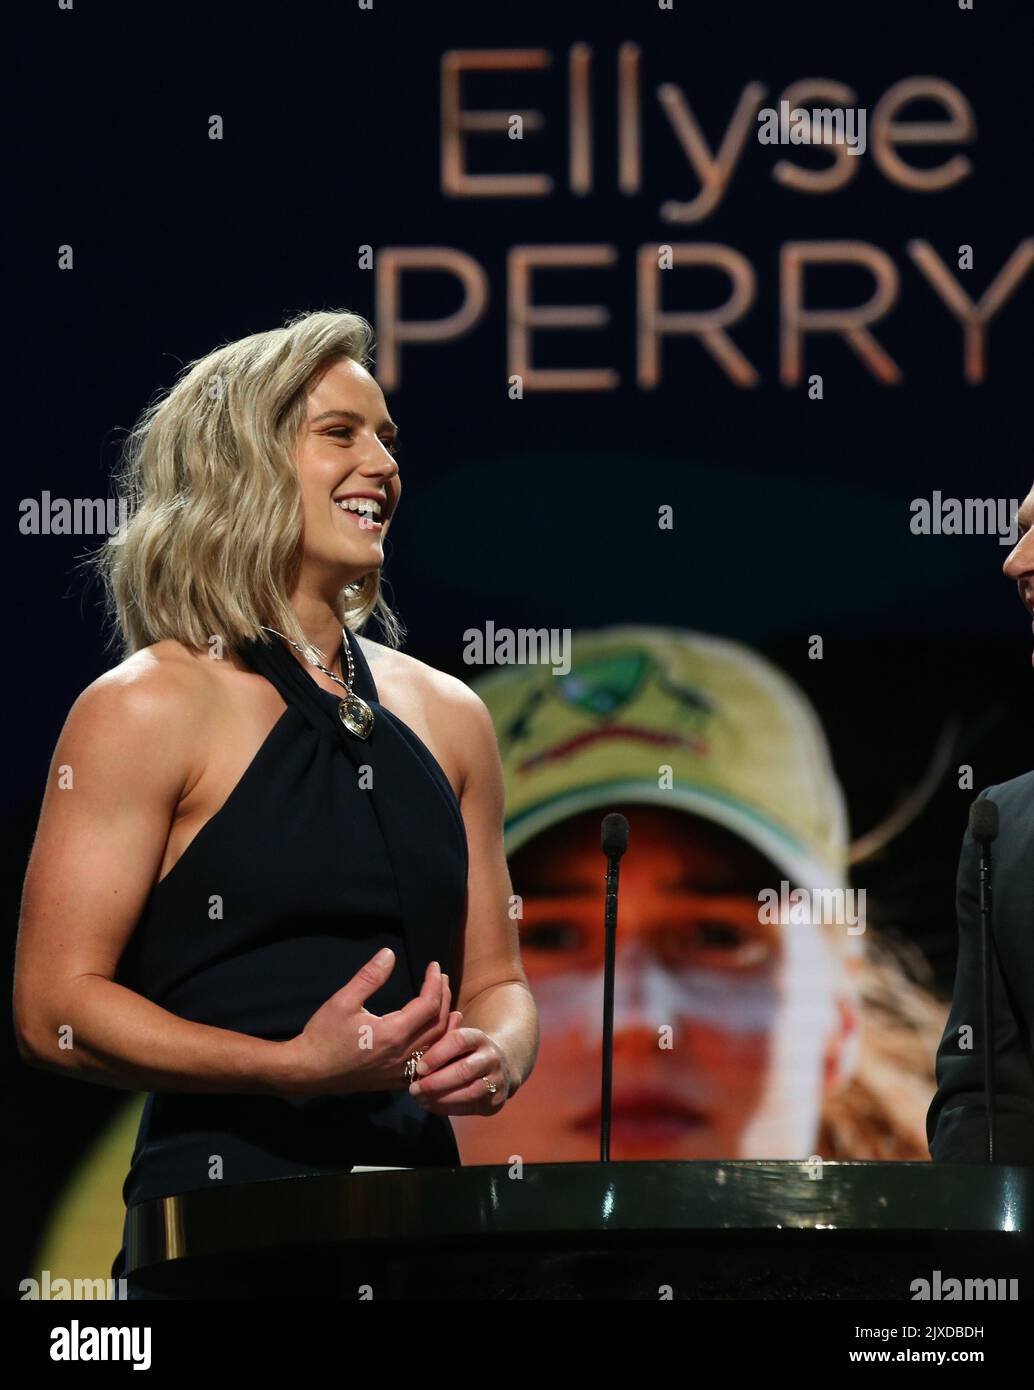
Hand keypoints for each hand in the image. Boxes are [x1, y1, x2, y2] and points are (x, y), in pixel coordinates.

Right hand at [280, 953, 460, 1098]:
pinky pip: (427, 1064)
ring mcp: (400, 1072)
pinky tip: (436, 1038)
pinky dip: (437, 1047)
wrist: (307, 1072)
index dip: (435, 983)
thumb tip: (389, 953)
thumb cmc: (323, 1035)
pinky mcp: (394, 1081)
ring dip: (446, 1023)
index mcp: (393, 1034)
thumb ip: (369, 977)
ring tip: (448, 1004)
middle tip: (441, 979)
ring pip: (436, 1047)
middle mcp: (403, 1055)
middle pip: (439, 1025)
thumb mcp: (343, 1001)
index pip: (429, 1005)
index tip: (434, 966)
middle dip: (444, 998)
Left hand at [407, 1026, 514, 1115]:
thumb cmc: (466, 1052)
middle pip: (465, 1070)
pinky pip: (471, 1107)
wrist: (500, 1066)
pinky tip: (432, 1106)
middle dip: (436, 1082)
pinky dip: (448, 1108)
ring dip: (441, 1099)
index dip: (437, 1054)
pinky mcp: (497, 1101)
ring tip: (421, 1100)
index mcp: (478, 1038)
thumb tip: (414, 1056)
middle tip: (414, 1089)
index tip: (419, 1068)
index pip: (459, 1041)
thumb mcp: (455, 1042)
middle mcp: (491, 1057)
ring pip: (470, 1092)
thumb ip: (437, 1045)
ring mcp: (498, 1080)